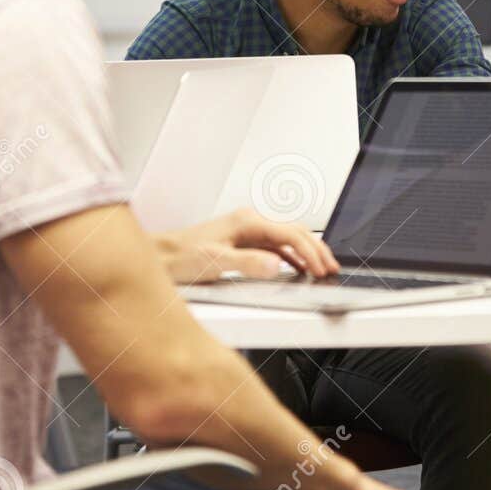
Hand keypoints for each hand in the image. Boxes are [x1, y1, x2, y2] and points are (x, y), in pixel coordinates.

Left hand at [155, 208, 339, 283]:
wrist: (159, 258)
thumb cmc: (180, 257)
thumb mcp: (215, 261)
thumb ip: (248, 263)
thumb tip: (276, 266)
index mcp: (247, 221)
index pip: (290, 234)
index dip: (310, 251)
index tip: (321, 268)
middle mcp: (249, 223)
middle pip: (294, 232)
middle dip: (316, 249)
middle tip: (330, 268)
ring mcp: (247, 233)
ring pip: (287, 239)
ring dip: (306, 252)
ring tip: (322, 268)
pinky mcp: (242, 244)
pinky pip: (276, 247)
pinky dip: (292, 257)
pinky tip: (297, 268)